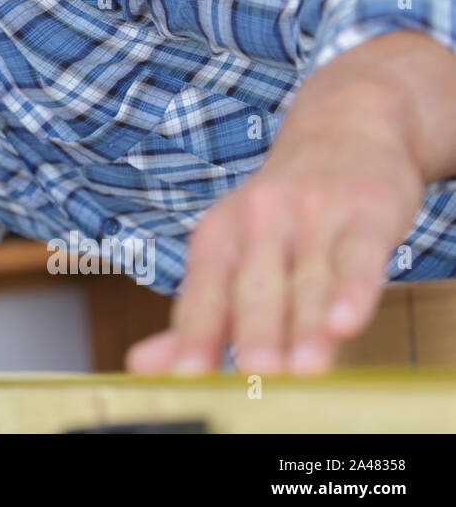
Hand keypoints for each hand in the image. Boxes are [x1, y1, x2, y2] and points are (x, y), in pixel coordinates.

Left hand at [126, 126, 422, 375]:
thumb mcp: (232, 251)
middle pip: (254, 288)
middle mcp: (257, 221)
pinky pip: (359, 256)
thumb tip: (141, 368)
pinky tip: (347, 321)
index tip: (187, 377)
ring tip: (304, 369)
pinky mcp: (366, 212)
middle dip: (254, 333)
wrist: (340, 129)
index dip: (195, 337)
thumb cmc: (279, 212)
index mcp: (216, 237)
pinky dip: (353, 290)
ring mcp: (313, 213)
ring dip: (307, 325)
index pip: (202, 296)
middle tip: (255, 375)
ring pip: (309, 278)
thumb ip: (197, 316)